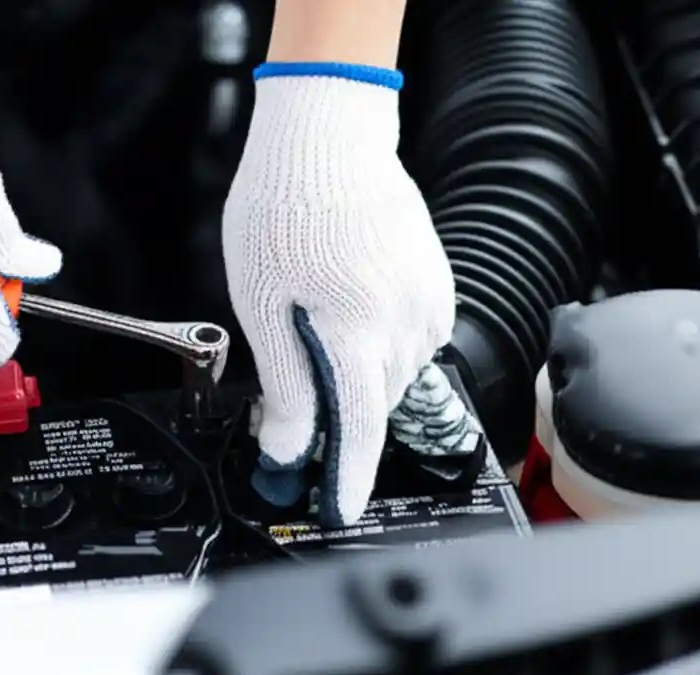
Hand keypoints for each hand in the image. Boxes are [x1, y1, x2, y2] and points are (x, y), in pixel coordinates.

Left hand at [223, 66, 454, 526]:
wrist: (329, 139)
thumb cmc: (284, 207)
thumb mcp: (262, 303)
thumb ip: (286, 384)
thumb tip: (289, 446)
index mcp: (356, 330)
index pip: (360, 429)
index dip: (349, 477)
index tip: (341, 509)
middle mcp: (405, 323)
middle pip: (373, 404)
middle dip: (338, 417)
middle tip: (292, 407)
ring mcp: (428, 303)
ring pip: (392, 374)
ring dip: (357, 376)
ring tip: (315, 330)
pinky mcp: (437, 286)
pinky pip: (410, 340)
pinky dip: (377, 345)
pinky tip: (346, 311)